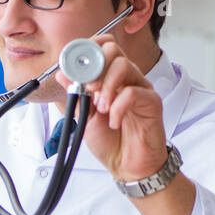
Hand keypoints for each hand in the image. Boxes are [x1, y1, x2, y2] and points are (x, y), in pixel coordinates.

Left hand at [55, 34, 167, 181]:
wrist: (127, 167)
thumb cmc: (110, 142)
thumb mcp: (85, 117)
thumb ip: (76, 95)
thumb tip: (62, 74)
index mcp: (110, 78)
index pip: (101, 48)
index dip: (85, 52)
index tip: (73, 70)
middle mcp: (126, 78)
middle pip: (112, 49)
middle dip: (95, 68)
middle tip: (89, 90)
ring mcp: (140, 88)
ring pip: (123, 65)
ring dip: (106, 87)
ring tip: (101, 109)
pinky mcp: (152, 101)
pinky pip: (133, 93)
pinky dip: (118, 108)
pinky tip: (115, 122)